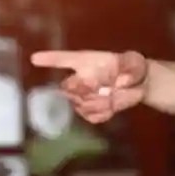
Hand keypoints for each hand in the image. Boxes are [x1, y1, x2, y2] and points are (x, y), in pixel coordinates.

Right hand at [29, 50, 147, 123]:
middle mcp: (80, 78)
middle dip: (83, 91)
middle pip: (68, 88)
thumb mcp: (135, 62)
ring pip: (79, 104)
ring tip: (113, 96)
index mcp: (87, 61)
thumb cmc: (133, 66)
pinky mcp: (91, 110)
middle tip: (104, 87)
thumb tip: (121, 82)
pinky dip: (103, 114)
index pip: (63, 59)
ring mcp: (84, 96)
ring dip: (98, 103)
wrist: (139, 84)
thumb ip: (130, 68)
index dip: (49, 59)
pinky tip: (112, 107)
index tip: (34, 58)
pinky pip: (90, 117)